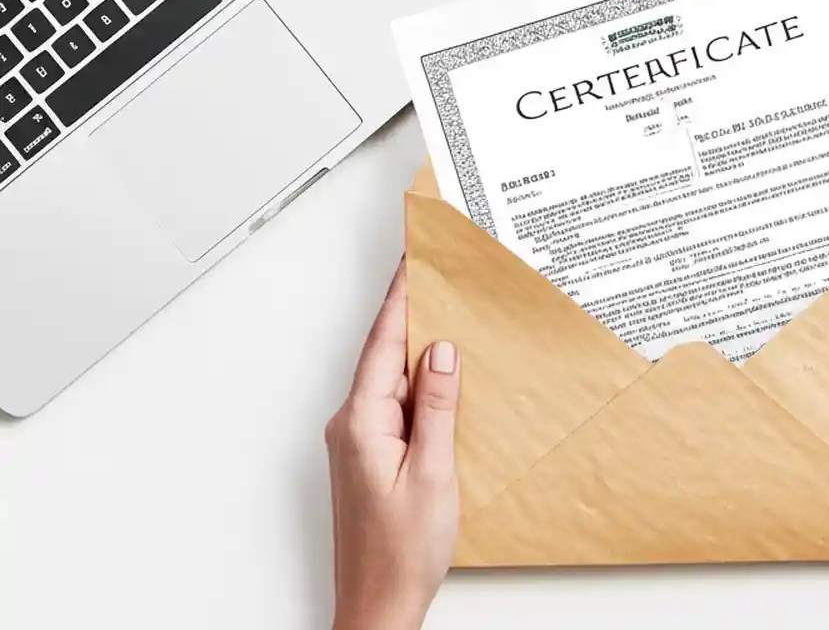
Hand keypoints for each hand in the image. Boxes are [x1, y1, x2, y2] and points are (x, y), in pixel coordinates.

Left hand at [325, 262, 460, 629]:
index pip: (384, 343)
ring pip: (391, 379)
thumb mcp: (433, 473)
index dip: (402, 299)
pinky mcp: (370, 456)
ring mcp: (358, 441)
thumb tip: (442, 352)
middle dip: (411, 313)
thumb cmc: (401, 553)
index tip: (414, 261)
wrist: (379, 604)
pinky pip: (395, 404)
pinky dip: (418, 383)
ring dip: (417, 349)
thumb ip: (438, 408)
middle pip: (384, 354)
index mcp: (362, 423)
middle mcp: (352, 425)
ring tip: (447, 315)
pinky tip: (440, 379)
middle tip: (436, 273)